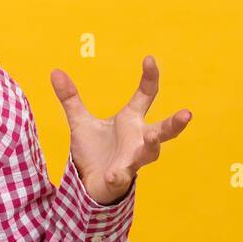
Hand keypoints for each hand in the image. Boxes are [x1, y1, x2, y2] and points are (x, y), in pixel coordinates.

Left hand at [50, 55, 191, 205]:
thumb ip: (70, 98)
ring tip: (152, 138)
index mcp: (131, 120)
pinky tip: (113, 174)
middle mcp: (138, 138)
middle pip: (163, 129)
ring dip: (152, 145)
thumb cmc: (94, 150)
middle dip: (175, 122)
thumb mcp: (80, 121)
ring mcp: (132, 158)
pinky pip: (122, 175)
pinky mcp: (121, 176)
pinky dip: (118, 174)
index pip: (146, 95)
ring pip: (150, 153)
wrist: (90, 182)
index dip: (150, 77)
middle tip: (187, 113)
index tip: (150, 59)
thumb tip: (55, 71)